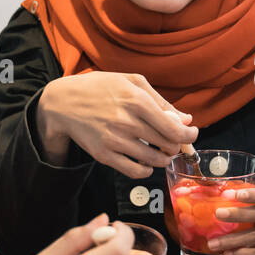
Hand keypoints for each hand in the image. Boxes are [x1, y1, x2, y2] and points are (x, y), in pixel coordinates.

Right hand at [36, 72, 197, 176]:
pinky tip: (146, 163)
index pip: (174, 128)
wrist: (64, 102)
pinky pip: (135, 171)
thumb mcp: (131, 82)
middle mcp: (126, 122)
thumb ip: (161, 100)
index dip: (188, 135)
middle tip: (174, 143)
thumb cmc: (100, 88)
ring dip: (163, 159)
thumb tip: (186, 119)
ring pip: (154, 160)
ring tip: (162, 152)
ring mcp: (114, 141)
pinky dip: (147, 170)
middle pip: (167, 145)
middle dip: (176, 146)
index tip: (191, 134)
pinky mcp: (104, 155)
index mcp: (136, 100)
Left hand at [207, 187, 254, 254]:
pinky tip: (228, 254)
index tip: (232, 194)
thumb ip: (239, 208)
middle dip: (239, 214)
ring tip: (214, 243)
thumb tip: (211, 198)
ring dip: (234, 239)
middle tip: (218, 214)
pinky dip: (242, 253)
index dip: (251, 194)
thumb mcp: (251, 219)